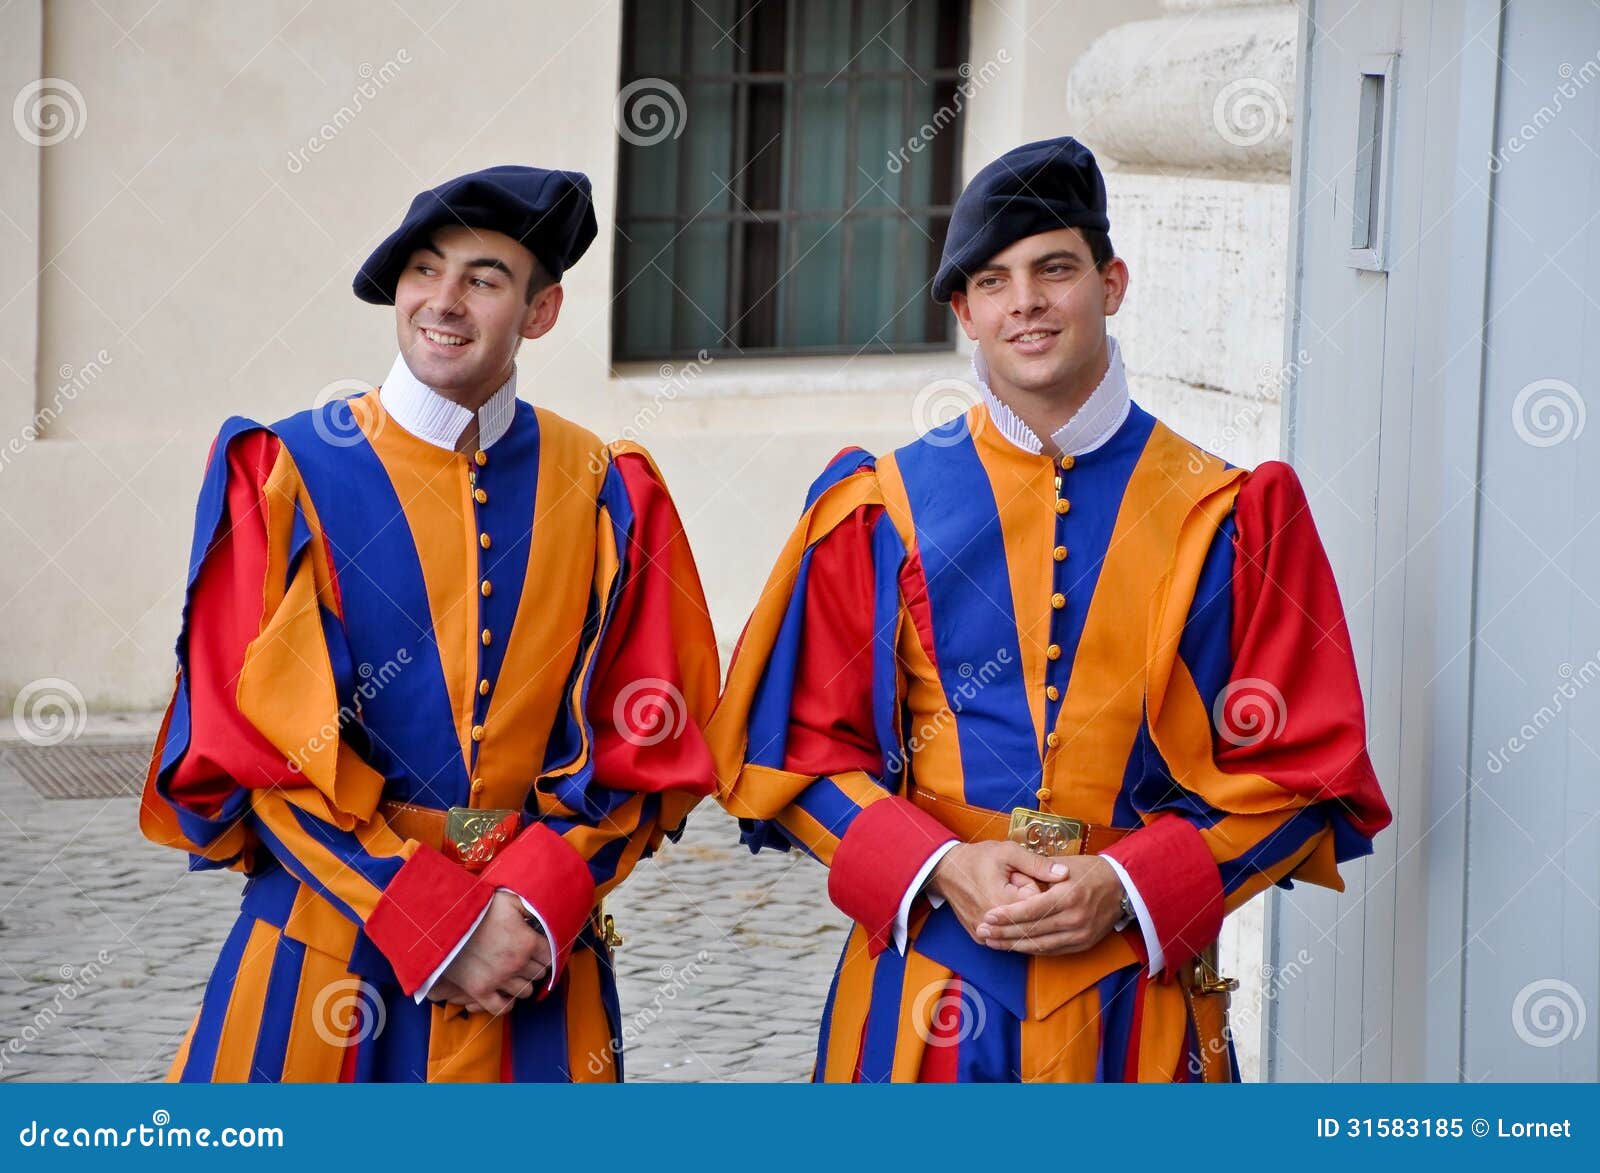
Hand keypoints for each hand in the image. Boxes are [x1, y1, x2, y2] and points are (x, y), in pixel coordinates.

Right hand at [431, 891, 552, 1014]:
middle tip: (526, 960)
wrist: (446, 923)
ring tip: (515, 974)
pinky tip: (506, 994)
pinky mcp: (480, 991)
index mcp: (528, 942)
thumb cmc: (478, 909)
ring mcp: (499, 979)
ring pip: (525, 991)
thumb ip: (529, 907)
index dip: (546, 952)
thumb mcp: (508, 899)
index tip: (539, 950)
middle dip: (534, 967)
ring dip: (522, 983)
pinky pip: (502, 1008)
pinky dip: (507, 1004)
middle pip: (539, 974)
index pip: (551, 956)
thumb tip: (543, 914)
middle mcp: (517, 963)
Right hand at [927, 841, 1065, 945]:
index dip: (1034, 887)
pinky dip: (1012, 928)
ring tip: (1008, 896)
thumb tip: (1064, 874)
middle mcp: (992, 924)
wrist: (946, 870)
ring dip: (1021, 918)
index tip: (1021, 876)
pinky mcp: (980, 939)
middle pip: (1030, 922)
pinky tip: (1007, 912)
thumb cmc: (977, 858)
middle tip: (1014, 885)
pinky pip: (1006, 939)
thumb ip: (1037, 864)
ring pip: (1019, 933)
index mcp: (1001, 902)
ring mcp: (984, 934)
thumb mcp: (1008, 852)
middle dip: (1029, 905)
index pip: (1037, 904)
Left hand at [977, 853, 1124, 955]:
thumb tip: (1010, 883)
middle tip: (983, 931)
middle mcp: (1074, 919)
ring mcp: (1080, 934)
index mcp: (1068, 896)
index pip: (1030, 911)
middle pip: (1032, 931)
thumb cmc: (1089, 870)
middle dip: (1004, 933)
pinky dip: (1032, 948)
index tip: (988, 916)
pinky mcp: (1083, 943)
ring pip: (1041, 945)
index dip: (1007, 915)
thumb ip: (1039, 874)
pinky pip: (1053, 950)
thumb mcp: (1064, 865)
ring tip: (993, 941)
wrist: (1123, 886)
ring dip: (1014, 945)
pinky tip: (1016, 945)